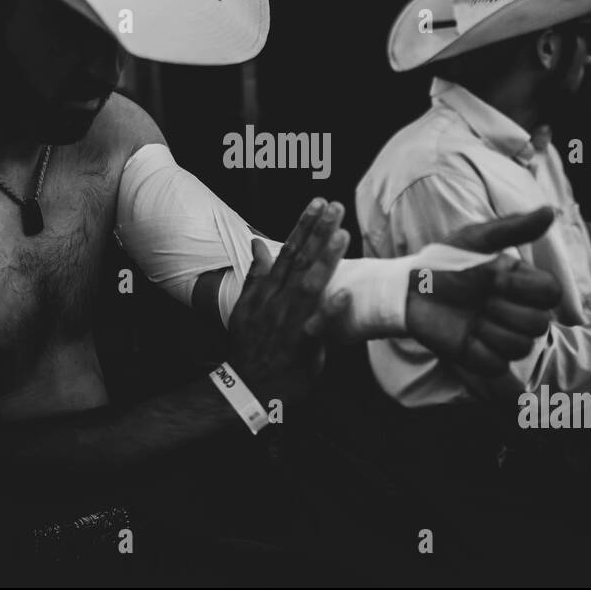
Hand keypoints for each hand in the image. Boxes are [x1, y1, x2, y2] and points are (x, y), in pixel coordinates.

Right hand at [227, 198, 350, 405]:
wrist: (246, 387)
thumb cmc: (250, 345)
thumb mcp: (246, 306)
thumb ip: (256, 274)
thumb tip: (257, 243)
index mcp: (269, 290)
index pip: (288, 251)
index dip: (303, 225)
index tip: (318, 202)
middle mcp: (279, 301)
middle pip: (300, 260)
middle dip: (318, 231)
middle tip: (335, 206)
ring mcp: (290, 322)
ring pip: (309, 285)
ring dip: (325, 259)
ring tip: (341, 234)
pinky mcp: (301, 346)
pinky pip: (317, 327)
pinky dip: (329, 311)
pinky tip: (345, 295)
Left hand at [404, 207, 561, 383]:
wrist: (411, 290)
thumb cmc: (445, 261)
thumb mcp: (477, 240)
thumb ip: (514, 228)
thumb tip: (551, 210)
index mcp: (522, 282)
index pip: (552, 293)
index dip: (525, 289)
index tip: (493, 278)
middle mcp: (518, 311)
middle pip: (540, 324)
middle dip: (504, 310)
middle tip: (479, 300)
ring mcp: (503, 336)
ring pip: (521, 347)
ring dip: (490, 331)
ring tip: (471, 318)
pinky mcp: (485, 358)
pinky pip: (496, 364)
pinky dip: (478, 351)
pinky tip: (464, 336)